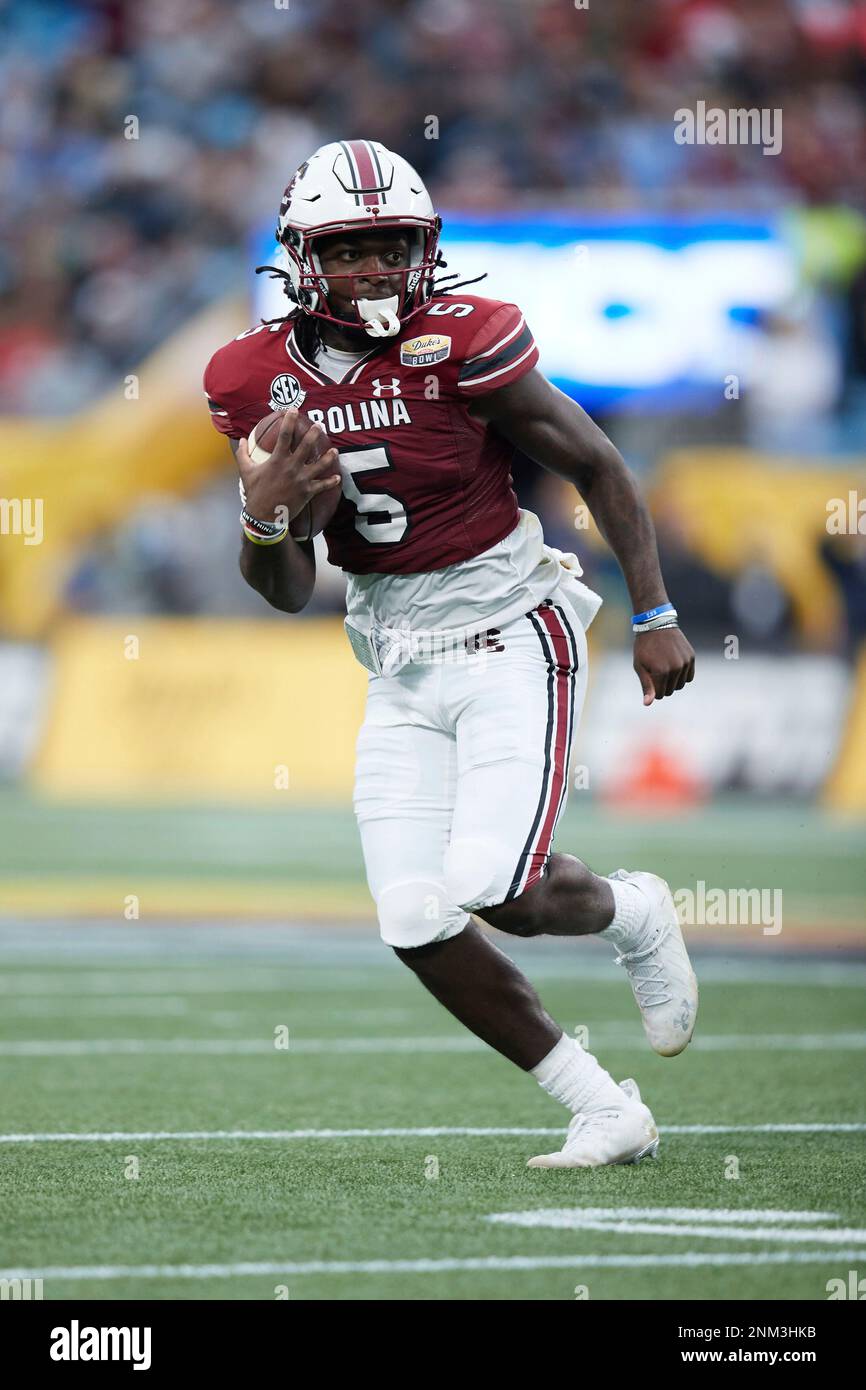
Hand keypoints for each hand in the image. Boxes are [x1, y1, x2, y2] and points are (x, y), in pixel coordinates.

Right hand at [237, 409, 340, 525]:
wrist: (264, 516)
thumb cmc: (255, 492)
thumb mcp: (246, 471)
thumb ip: (243, 454)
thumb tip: (240, 440)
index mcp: (277, 459)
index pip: (285, 435)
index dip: (289, 421)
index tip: (293, 410)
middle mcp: (292, 467)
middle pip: (307, 446)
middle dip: (314, 434)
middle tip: (320, 425)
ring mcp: (301, 480)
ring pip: (320, 465)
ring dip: (328, 457)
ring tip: (334, 450)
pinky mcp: (307, 492)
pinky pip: (322, 486)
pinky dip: (331, 482)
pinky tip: (338, 477)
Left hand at [634, 628, 694, 705]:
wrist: (656, 624)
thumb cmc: (644, 647)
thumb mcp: (639, 666)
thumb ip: (646, 686)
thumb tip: (648, 704)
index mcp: (661, 672)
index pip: (660, 695)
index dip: (653, 690)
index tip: (649, 679)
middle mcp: (676, 668)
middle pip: (671, 691)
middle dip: (662, 686)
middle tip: (655, 671)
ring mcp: (685, 662)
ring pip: (680, 685)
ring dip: (673, 681)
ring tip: (664, 667)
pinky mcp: (691, 657)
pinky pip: (690, 677)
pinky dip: (682, 676)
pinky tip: (674, 667)